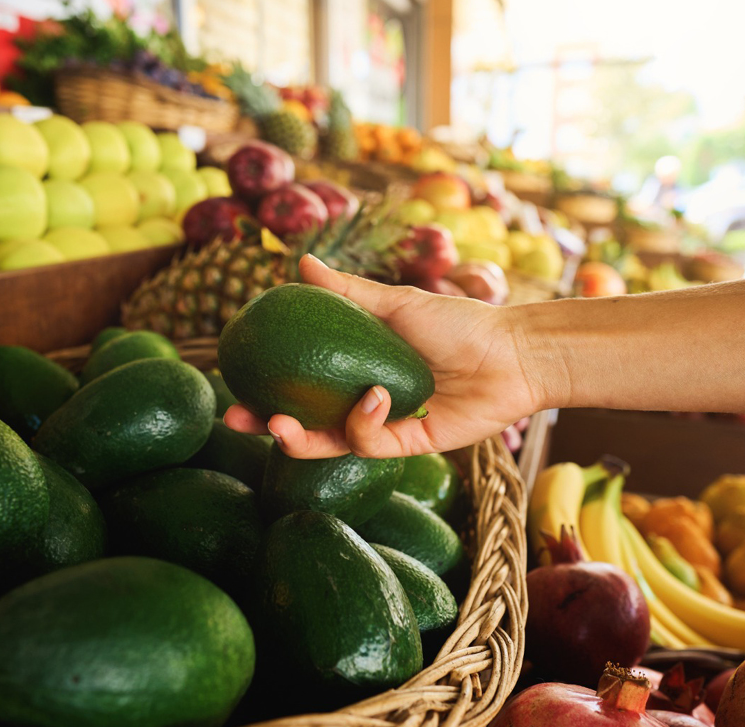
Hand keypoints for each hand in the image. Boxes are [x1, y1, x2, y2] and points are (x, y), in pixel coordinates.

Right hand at [223, 255, 543, 458]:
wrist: (512, 354)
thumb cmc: (459, 323)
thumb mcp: (397, 303)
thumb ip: (348, 291)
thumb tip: (299, 261)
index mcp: (356, 368)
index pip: (301, 382)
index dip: (266, 386)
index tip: (233, 380)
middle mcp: (364, 400)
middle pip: (306, 421)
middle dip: (267, 426)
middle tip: (237, 418)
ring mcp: (384, 426)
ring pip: (331, 442)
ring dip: (301, 438)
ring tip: (281, 423)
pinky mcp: (408, 448)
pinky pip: (370, 445)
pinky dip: (363, 421)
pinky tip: (374, 395)